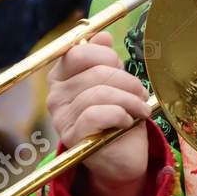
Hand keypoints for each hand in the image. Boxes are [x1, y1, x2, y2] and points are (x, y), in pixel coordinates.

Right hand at [46, 33, 152, 195]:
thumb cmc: (119, 117)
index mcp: (63, 76)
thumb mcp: (116, 84)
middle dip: (127, 81)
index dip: (108, 56)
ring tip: (140, 110)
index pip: (79, 51)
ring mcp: (61, 117)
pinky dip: (120, 115)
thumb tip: (102, 36)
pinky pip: (97, 113)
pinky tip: (127, 123)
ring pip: (100, 93)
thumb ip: (106, 60)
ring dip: (130, 100)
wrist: (122, 159)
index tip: (124, 69)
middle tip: (141, 94)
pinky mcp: (72, 136)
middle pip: (95, 71)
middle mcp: (55, 95)